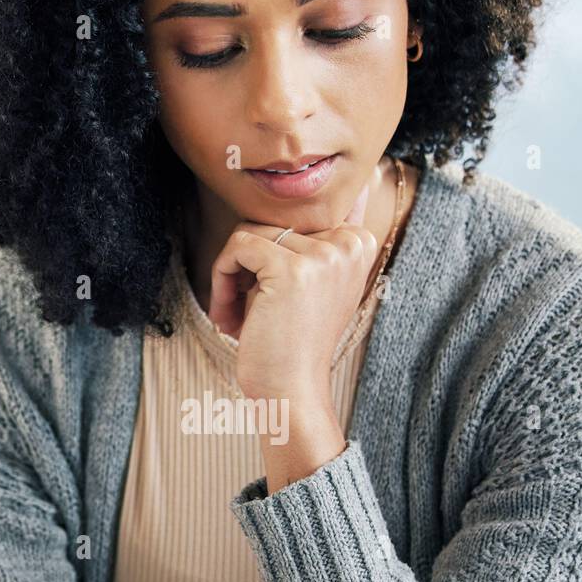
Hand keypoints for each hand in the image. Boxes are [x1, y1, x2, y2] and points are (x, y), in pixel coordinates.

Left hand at [209, 179, 374, 403]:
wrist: (291, 393)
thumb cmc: (294, 343)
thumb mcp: (313, 284)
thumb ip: (317, 238)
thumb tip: (337, 189)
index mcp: (359, 242)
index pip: (300, 211)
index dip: (273, 250)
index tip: (271, 293)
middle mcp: (349, 243)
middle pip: (271, 221)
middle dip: (249, 266)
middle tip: (248, 310)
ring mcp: (323, 254)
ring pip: (250, 232)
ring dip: (233, 275)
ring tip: (238, 316)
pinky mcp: (291, 267)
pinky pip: (237, 247)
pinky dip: (222, 281)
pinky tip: (230, 319)